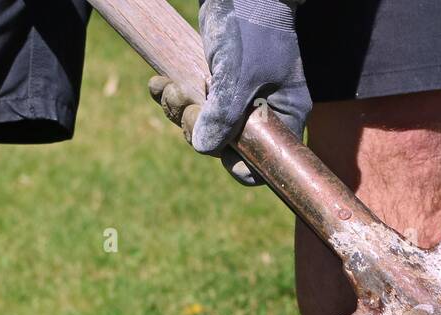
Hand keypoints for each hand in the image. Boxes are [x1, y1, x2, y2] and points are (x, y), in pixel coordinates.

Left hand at [149, 0, 310, 185]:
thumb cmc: (251, 25)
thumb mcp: (239, 74)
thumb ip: (224, 115)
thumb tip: (203, 147)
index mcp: (283, 116)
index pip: (264, 163)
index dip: (236, 163)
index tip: (212, 142)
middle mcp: (263, 113)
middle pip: (226, 146)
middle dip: (195, 127)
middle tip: (182, 101)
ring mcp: (238, 99)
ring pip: (203, 125)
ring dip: (178, 109)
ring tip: (167, 86)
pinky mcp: (216, 83)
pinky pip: (191, 104)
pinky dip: (172, 96)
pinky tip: (157, 83)